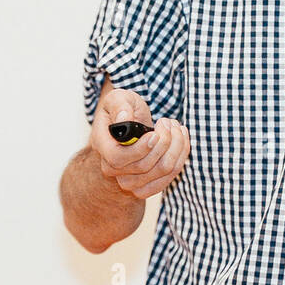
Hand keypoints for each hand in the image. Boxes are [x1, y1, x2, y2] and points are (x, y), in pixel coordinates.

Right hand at [91, 83, 190, 198]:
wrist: (129, 128)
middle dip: (165, 140)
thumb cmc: (123, 110)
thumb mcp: (118, 98)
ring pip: (162, 170)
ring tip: (175, 127)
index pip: (118, 158)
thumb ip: (119, 106)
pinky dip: (180, 156)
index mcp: (103, 147)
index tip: (155, 133)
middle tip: (167, 122)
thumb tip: (124, 118)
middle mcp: (113, 169)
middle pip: (145, 166)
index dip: (140, 149)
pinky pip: (169, 176)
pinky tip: (180, 139)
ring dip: (176, 146)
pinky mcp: (147, 186)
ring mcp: (129, 181)